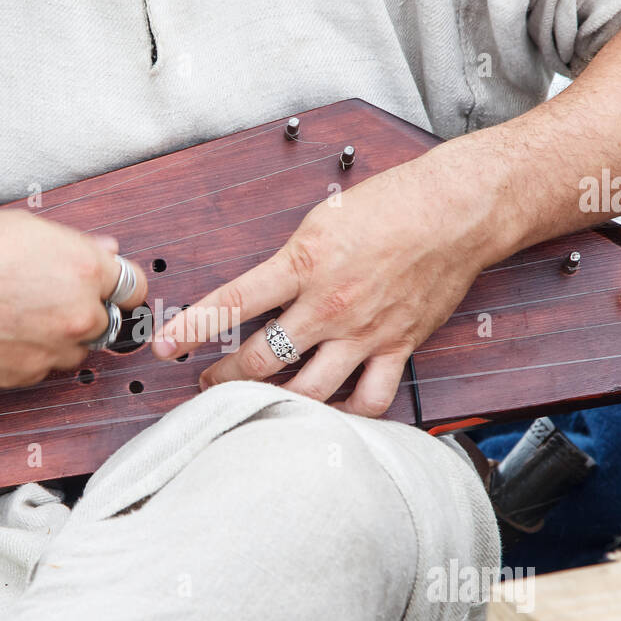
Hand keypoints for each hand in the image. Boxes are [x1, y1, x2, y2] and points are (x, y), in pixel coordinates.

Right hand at [0, 208, 146, 386]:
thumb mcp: (29, 231)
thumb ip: (77, 247)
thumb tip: (108, 254)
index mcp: (86, 271)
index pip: (134, 288)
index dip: (118, 288)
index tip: (108, 291)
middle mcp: (77, 314)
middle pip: (105, 323)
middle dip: (83, 313)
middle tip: (46, 300)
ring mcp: (53, 350)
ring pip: (74, 351)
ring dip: (56, 339)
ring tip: (15, 315)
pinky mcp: (26, 375)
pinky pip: (41, 368)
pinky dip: (28, 356)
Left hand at [152, 149, 513, 416]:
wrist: (455, 210)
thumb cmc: (390, 205)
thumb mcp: (321, 222)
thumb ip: (288, 264)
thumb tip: (261, 297)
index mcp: (303, 264)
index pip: (232, 303)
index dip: (192, 329)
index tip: (165, 347)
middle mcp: (330, 304)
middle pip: (263, 359)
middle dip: (227, 377)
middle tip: (209, 383)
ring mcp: (364, 332)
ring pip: (310, 390)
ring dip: (276, 402)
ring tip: (259, 403)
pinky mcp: (397, 347)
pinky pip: (369, 399)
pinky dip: (347, 414)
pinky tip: (329, 414)